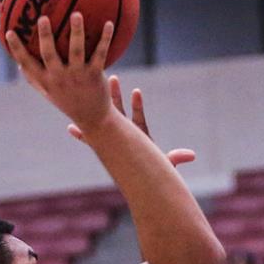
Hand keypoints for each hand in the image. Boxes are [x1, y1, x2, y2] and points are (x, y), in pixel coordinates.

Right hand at [5, 13, 116, 133]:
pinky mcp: (95, 75)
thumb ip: (34, 79)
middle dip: (45, 36)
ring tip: (76, 14)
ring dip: (76, 32)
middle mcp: (60, 78)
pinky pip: (100, 53)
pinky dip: (105, 38)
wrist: (94, 119)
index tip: (9, 32)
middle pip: (50, 54)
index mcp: (47, 81)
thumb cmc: (69, 102)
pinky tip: (109, 23)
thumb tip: (18, 64)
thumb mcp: (49, 93)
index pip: (27, 64)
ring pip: (76, 50)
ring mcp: (78, 76)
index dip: (16, 49)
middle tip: (43, 17)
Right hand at [67, 78, 195, 166]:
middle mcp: (127, 135)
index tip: (137, 91)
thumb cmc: (154, 172)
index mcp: (141, 136)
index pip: (139, 117)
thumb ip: (176, 157)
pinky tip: (71, 127)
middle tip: (113, 78)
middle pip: (121, 112)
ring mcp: (116, 139)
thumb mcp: (165, 163)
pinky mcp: (107, 149)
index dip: (138, 105)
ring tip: (95, 88)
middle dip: (116, 97)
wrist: (144, 184)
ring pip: (107, 119)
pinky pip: (93, 140)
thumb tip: (192, 156)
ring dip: (102, 104)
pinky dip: (83, 135)